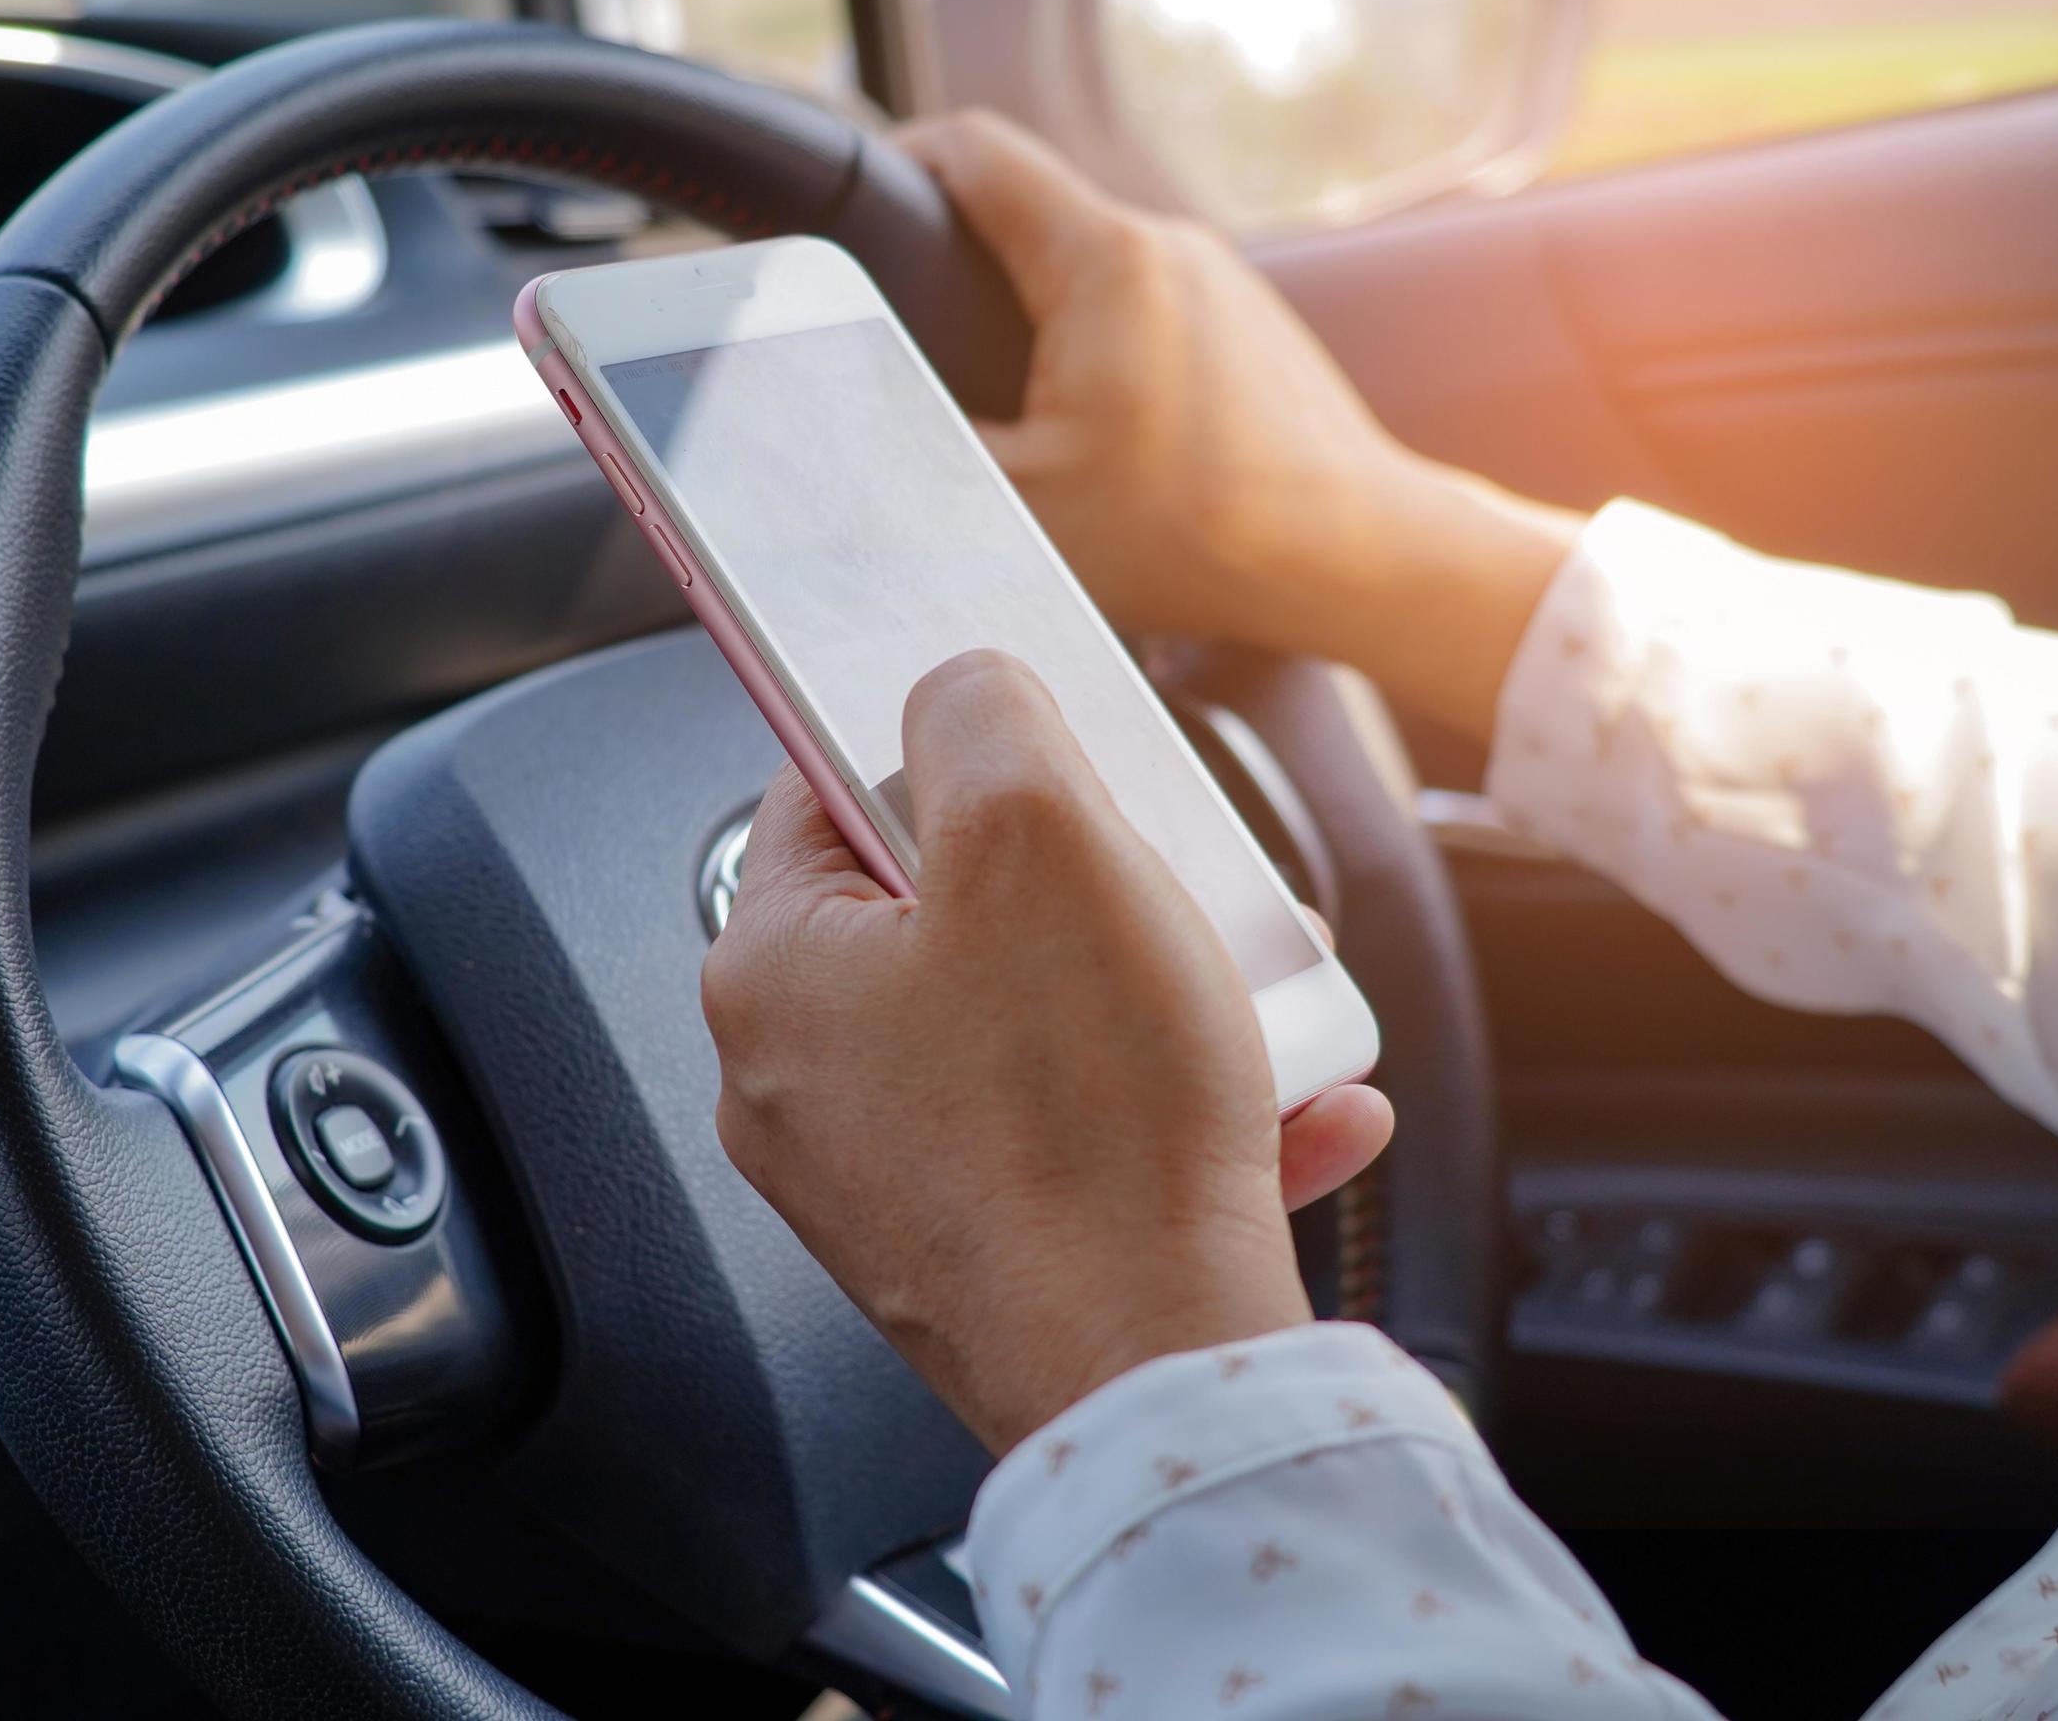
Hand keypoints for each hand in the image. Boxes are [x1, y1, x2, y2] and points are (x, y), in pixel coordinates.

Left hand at [701, 650, 1392, 1455]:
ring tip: (1250, 997)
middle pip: (945, 913)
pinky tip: (1288, 1103)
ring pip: (1031, 1025)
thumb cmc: (1084, 1123)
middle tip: (1166, 884)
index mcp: (770, 974)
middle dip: (1085, 885)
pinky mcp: (977, 1250)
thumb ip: (981, 716)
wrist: (1154, 1369)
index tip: (1031, 753)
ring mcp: (888, 1180)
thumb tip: (960, 689)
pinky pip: (1082, 1137)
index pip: (824, 793)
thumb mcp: (1035, 831)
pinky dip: (1181, 1105)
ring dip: (1156, 994)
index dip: (943, 751)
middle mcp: (802, 1085)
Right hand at [902, 111, 1579, 744]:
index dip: (893, 166)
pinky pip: (1146, 312)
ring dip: (1036, 322)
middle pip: (1027, 214)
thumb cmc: (1204, 536)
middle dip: (960, 273)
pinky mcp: (1250, 328)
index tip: (853, 212)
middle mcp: (1169, 245)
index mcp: (1104, 259)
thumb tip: (842, 413)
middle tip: (916, 350)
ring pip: (1089, 269)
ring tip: (1011, 412)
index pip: (972, 150)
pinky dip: (1101, 356)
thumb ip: (918, 445)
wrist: (1359, 560)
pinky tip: (1095, 440)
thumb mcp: (1018, 506)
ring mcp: (1219, 282)